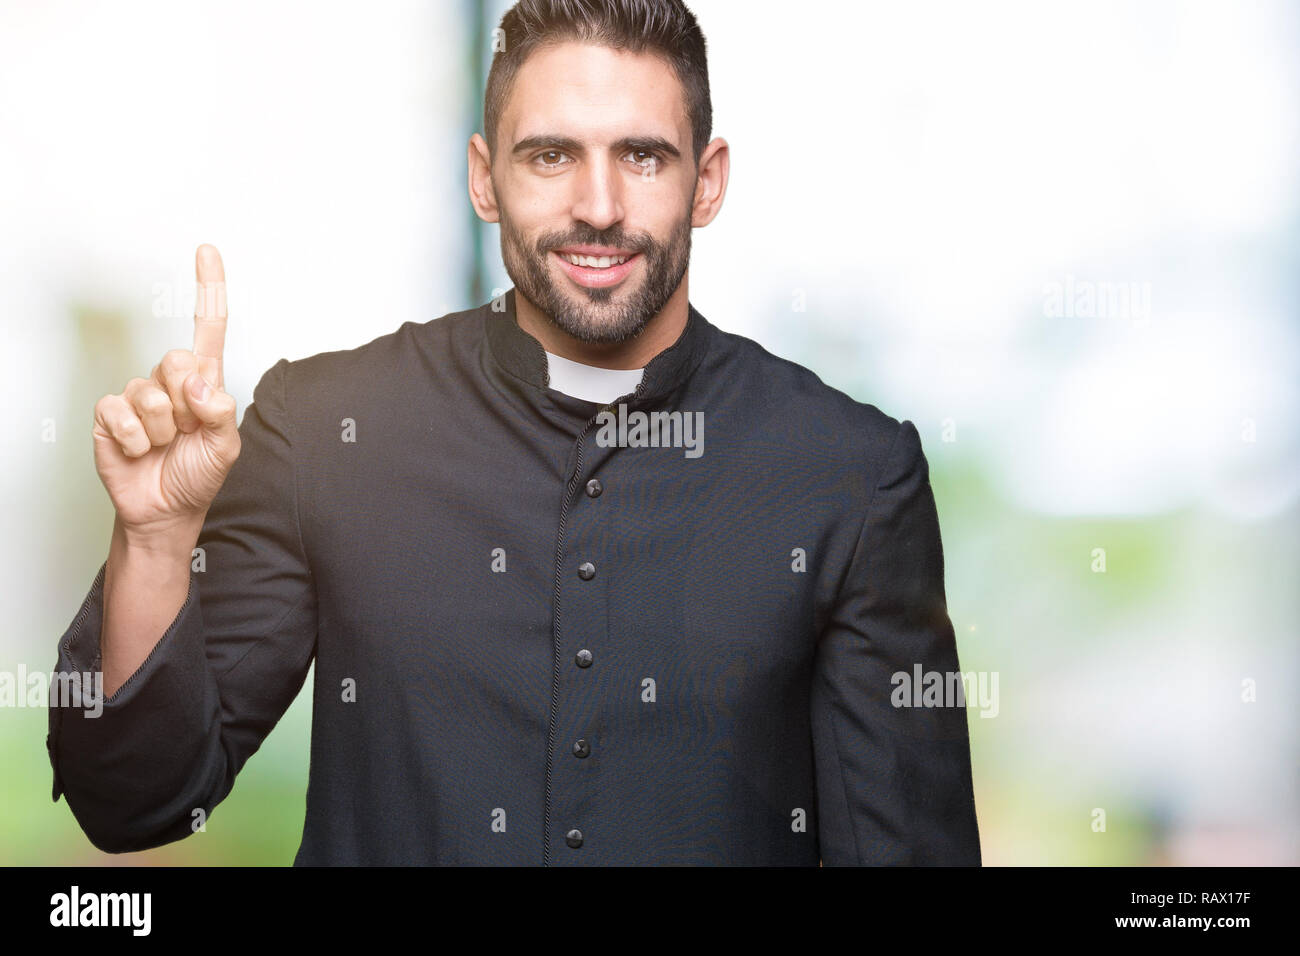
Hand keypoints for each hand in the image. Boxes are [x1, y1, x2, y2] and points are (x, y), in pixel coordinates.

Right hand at [93, 244, 240, 539]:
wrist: (165, 510)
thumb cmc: (197, 474)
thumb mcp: (225, 446)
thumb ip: (221, 411)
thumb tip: (198, 382)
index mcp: (204, 382)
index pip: (208, 328)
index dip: (207, 289)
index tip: (206, 250)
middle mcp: (170, 382)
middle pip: (177, 360)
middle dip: (186, 403)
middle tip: (186, 431)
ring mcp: (138, 396)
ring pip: (151, 394)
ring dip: (162, 430)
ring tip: (164, 446)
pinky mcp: (110, 414)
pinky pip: (122, 413)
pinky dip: (136, 440)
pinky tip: (139, 451)